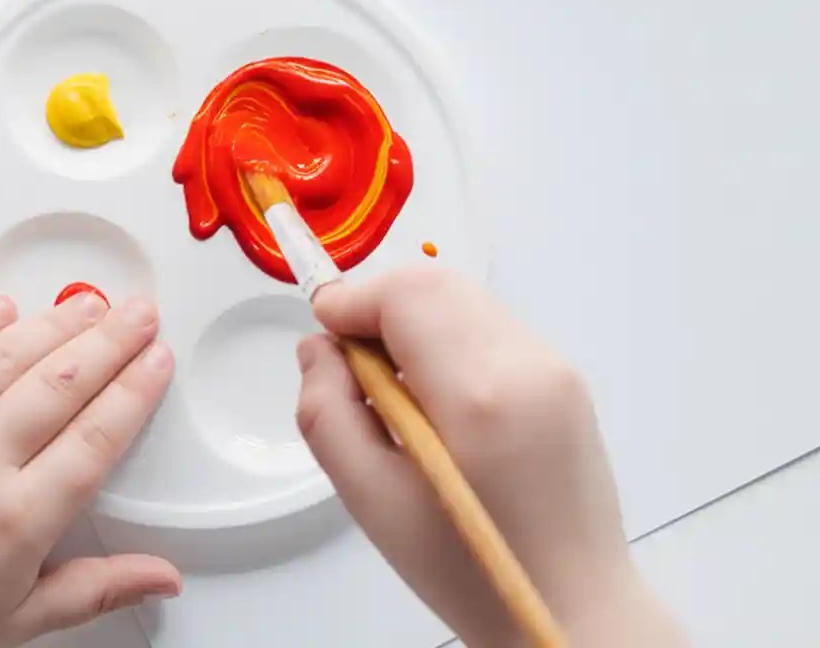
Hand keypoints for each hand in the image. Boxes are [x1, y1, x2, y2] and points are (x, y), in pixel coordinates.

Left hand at [0, 293, 180, 647]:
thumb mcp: (18, 619)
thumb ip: (97, 589)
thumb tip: (163, 576)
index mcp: (17, 520)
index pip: (96, 438)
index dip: (135, 391)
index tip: (157, 360)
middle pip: (60, 385)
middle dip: (110, 341)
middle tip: (138, 313)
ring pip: (1, 358)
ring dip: (53, 325)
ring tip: (86, 304)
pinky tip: (1, 307)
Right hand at [297, 267, 683, 646]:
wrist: (573, 608)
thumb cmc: (465, 569)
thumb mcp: (370, 499)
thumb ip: (327, 412)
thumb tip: (318, 349)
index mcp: (478, 395)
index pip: (406, 294)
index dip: (352, 301)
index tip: (322, 336)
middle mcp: (527, 364)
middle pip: (437, 283)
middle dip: (380, 305)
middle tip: (349, 362)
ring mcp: (557, 367)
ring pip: (465, 300)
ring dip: (414, 321)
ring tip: (390, 387)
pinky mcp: (567, 379)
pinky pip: (491, 328)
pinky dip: (448, 339)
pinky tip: (435, 399)